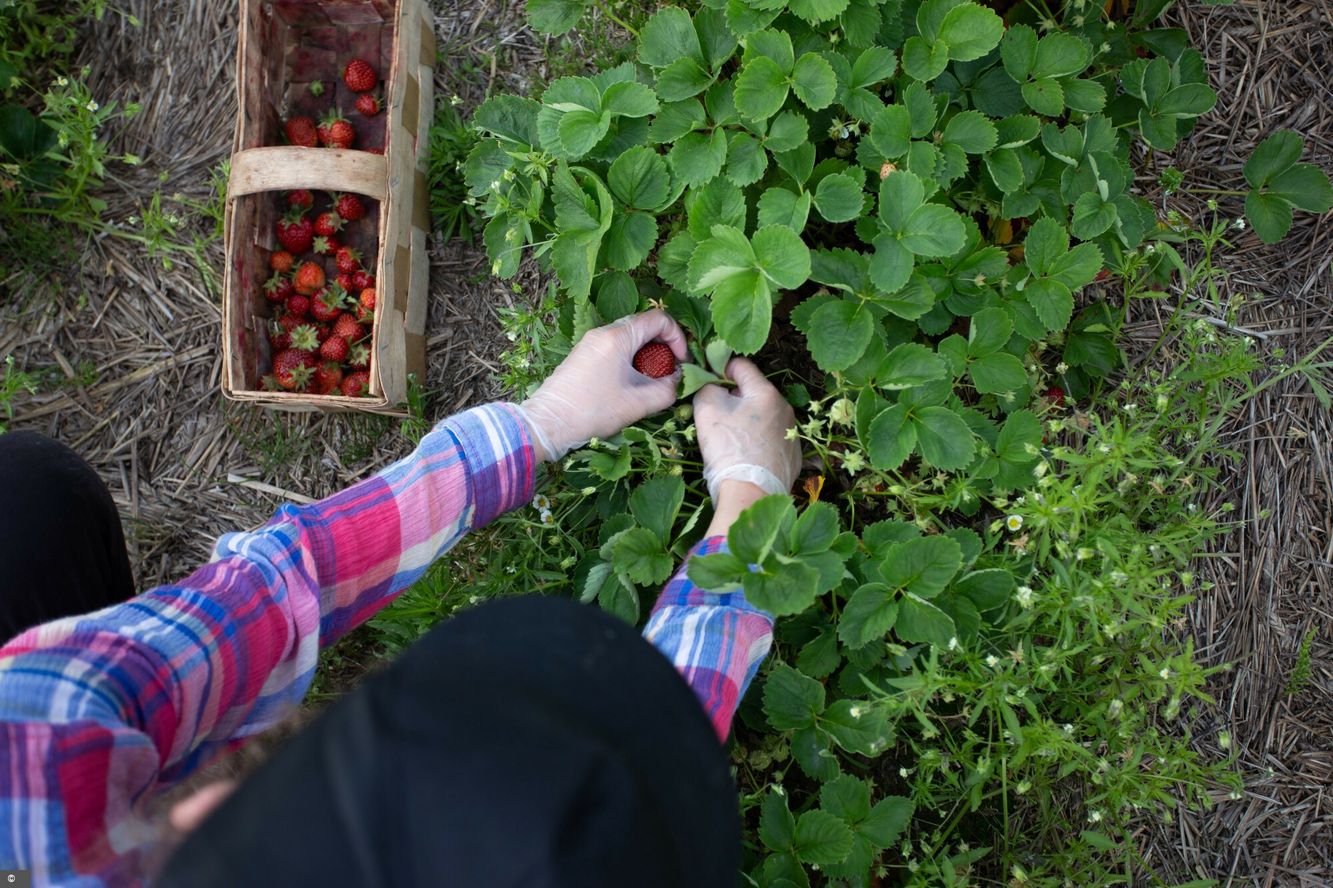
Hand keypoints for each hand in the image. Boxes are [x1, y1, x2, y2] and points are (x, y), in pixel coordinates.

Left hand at [519, 310, 687, 461]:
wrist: (549, 423)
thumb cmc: (593, 411)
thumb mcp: (639, 403)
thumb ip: (668, 389)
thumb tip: (678, 380)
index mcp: (617, 337)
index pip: (659, 319)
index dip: (678, 338)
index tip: (681, 362)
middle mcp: (603, 333)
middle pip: (644, 326)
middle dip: (663, 347)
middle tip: (669, 372)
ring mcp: (591, 343)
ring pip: (629, 338)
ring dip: (647, 355)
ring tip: (652, 381)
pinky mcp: (583, 356)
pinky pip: (614, 348)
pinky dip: (630, 360)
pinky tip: (631, 384)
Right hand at [694, 357, 800, 504]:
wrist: (751, 494)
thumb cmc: (728, 448)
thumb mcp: (707, 410)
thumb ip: (708, 388)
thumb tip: (714, 386)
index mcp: (766, 392)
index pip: (742, 366)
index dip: (721, 369)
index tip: (709, 381)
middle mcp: (785, 408)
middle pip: (754, 392)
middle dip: (734, 398)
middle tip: (716, 414)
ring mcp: (791, 433)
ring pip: (763, 416)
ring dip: (747, 420)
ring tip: (731, 438)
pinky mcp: (792, 455)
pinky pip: (771, 438)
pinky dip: (758, 440)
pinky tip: (746, 455)